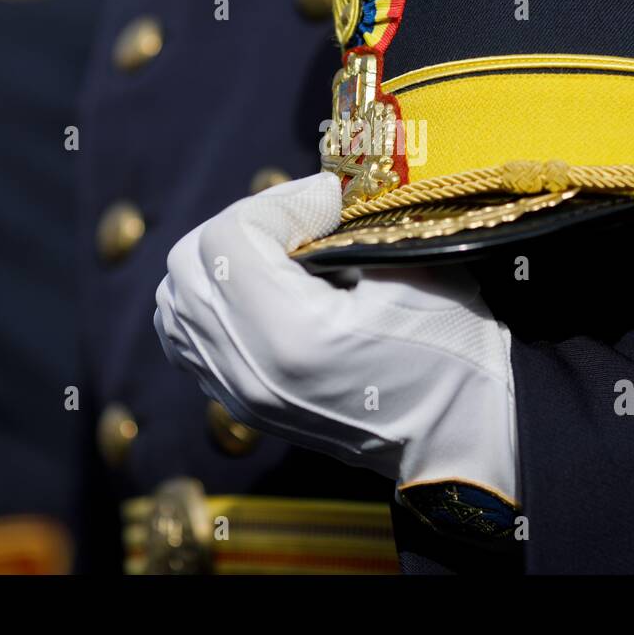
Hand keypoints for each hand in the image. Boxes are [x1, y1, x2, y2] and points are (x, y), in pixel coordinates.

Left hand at [154, 172, 517, 505]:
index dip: (278, 204)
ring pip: (175, 297)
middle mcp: (247, 369)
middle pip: (190, 261)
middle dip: (244, 225)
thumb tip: (312, 194)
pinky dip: (208, 299)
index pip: (230, 236)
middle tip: (303, 222)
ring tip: (280, 254)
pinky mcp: (237, 403)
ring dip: (220, 259)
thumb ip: (348, 225)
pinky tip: (259, 290)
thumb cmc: (452, 354)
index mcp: (291, 336)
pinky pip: (183, 334)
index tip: (329, 204)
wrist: (458, 441)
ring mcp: (235, 392)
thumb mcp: (413, 272)